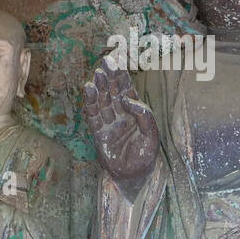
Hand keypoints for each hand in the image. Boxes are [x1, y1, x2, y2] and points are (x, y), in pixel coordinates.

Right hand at [84, 58, 158, 186]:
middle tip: (105, 62)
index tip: (117, 62)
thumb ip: (144, 115)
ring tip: (96, 75)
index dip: (122, 76)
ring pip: (102, 101)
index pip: (127, 89)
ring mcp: (109, 122)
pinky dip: (89, 103)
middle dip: (109, 77)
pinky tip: (88, 90)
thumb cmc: (146, 155)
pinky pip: (93, 115)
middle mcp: (120, 114)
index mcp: (135, 111)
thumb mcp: (151, 135)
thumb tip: (128, 99)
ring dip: (99, 87)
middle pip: (113, 91)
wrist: (135, 176)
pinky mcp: (99, 133)